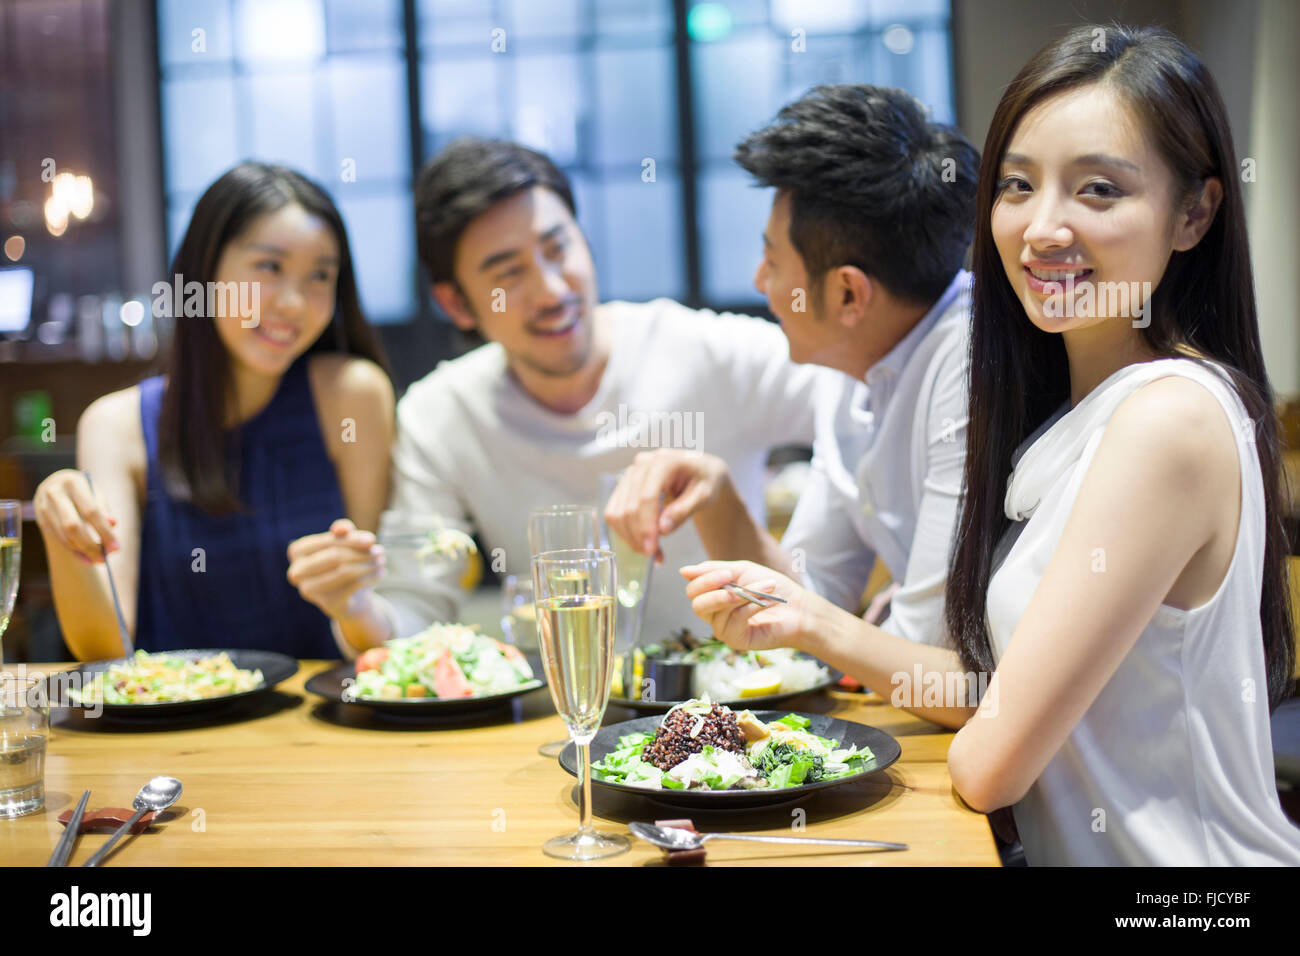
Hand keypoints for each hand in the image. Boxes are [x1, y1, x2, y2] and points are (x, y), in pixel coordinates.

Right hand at [33, 469, 118, 563]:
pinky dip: (74, 551)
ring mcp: (43, 507)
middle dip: (91, 545)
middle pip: (73, 526)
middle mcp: (55, 494)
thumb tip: (113, 524)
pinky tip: (86, 558)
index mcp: (73, 483)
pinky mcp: (40, 519)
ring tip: (99, 558)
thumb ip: (103, 508)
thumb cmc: (83, 490)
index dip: (104, 531)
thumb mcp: (95, 493)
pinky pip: (58, 539)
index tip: (116, 547)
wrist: (56, 484)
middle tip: (105, 558)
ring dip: (83, 550)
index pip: (90, 511)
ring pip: (64, 535)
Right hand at [286, 519, 384, 620]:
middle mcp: (296, 572)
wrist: (351, 597)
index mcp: (297, 552)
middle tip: (380, 552)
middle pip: (335, 557)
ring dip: (368, 565)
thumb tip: (341, 529)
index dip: (351, 539)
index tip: (371, 540)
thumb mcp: (346, 543)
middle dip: (361, 553)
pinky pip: (353, 586)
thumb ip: (344, 531)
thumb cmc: (345, 563)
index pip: (327, 542)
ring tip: (382, 562)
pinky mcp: (327, 603)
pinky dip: (371, 577)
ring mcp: (309, 590)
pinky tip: (381, 573)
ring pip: (345, 571)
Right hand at [604, 450, 729, 560]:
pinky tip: (642, 542)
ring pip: (617, 511)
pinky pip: (614, 512)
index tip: (651, 549)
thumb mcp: (705, 495)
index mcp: (664, 461)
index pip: (647, 496)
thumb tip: (662, 529)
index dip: (646, 525)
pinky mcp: (624, 485)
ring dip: (630, 537)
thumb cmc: (706, 481)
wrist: (701, 472)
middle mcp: (642, 464)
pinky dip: (625, 531)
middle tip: (654, 555)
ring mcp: (630, 474)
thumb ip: (684, 510)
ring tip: (652, 552)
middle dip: (638, 536)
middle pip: (629, 506)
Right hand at [680, 560, 818, 653]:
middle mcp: (715, 616)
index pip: (694, 590)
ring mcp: (724, 630)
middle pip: (697, 604)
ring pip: (717, 611)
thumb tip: (682, 571)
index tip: (727, 571)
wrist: (799, 609)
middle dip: (715, 589)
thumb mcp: (741, 571)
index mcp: (713, 597)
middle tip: (734, 578)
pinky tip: (768, 601)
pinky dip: (752, 606)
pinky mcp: (736, 641)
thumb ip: (713, 570)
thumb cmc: (772, 588)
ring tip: (766, 586)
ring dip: (743, 594)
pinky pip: (735, 620)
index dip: (705, 579)